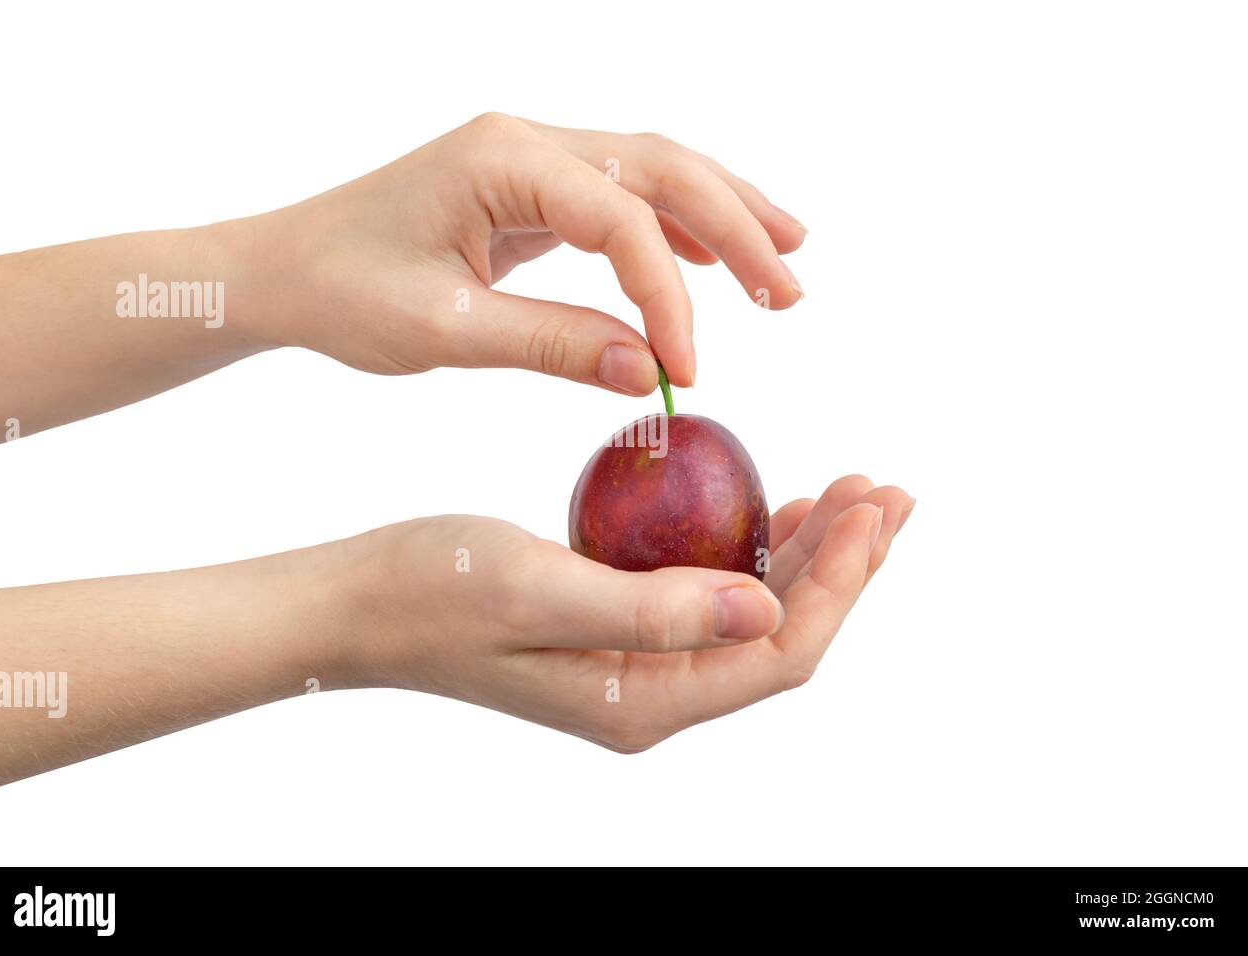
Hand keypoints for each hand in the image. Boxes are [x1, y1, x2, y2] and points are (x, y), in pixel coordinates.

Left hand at [251, 113, 806, 393]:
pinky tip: (714, 260)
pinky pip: (620, 198)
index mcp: (502, 160)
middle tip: (792, 292)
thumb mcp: (447, 330)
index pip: (620, 220)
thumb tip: (649, 372)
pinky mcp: (528, 188)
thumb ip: (553, 344)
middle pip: (662, 168)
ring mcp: (529, 159)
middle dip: (737, 226)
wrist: (283, 270)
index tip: (689, 370)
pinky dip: (673, 230)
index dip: (667, 298)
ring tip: (786, 260)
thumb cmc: (344, 292)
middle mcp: (526, 142)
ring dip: (723, 215)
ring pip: (652, 173)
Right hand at [337, 476, 912, 751]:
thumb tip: (768, 617)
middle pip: (779, 637)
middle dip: (845, 566)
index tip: (872, 506)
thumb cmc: (432, 587)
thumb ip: (655, 610)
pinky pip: (709, 597)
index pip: (776, 653)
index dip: (838, 584)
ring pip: (752, 616)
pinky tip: (773, 508)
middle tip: (889, 490)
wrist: (358, 602)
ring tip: (855, 493)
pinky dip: (751, 550)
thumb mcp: (540, 590)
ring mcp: (635, 667)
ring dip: (809, 555)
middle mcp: (651, 694)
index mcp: (643, 700)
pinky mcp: (616, 632)